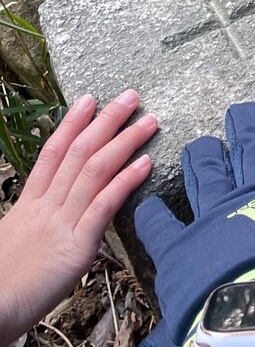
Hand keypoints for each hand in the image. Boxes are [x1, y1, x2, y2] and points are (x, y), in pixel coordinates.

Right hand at [0, 90, 156, 345]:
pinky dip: (125, 181)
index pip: (51, 154)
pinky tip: (144, 164)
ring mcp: (60, 225)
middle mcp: (44, 208)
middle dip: (106, 122)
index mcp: (26, 206)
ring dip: (125, 142)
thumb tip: (46, 221)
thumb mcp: (10, 246)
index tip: (88, 101)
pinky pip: (103, 206)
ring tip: (149, 122)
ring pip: (95, 171)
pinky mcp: (75, 248)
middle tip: (131, 97)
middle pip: (78, 153)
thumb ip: (31, 228)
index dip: (71, 125)